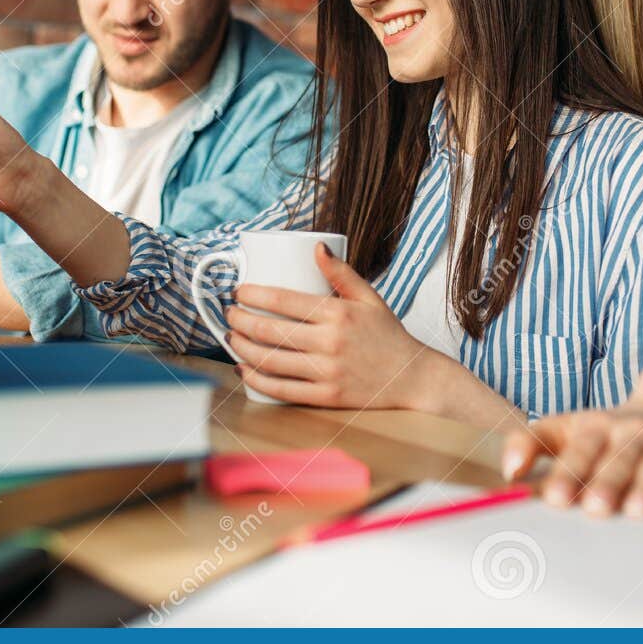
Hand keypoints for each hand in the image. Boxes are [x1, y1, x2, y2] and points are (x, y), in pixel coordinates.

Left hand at [225, 243, 441, 409]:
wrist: (412, 378)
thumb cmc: (388, 335)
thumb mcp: (369, 297)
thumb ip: (342, 273)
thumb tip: (316, 246)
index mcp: (338, 313)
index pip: (284, 300)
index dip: (254, 295)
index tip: (239, 292)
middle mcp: (330, 342)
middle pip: (270, 331)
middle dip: (240, 321)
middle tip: (230, 314)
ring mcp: (327, 372)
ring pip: (270, 361)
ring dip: (242, 349)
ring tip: (231, 338)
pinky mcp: (326, 396)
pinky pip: (282, 390)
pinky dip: (257, 380)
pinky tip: (244, 368)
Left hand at [502, 401, 642, 520]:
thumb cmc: (606, 433)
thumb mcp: (564, 429)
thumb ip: (529, 444)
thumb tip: (507, 472)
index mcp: (594, 426)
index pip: (577, 449)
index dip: (567, 472)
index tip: (554, 497)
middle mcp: (631, 432)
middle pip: (617, 458)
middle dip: (606, 482)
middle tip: (596, 509)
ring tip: (640, 513)